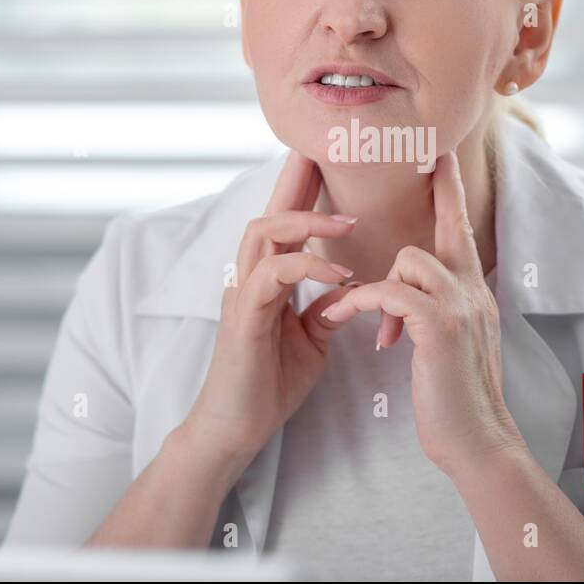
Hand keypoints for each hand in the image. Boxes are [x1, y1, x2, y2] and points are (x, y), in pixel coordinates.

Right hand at [187, 151, 361, 461]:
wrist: (236, 429)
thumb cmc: (268, 385)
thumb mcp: (310, 340)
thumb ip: (323, 308)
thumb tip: (347, 289)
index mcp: (267, 279)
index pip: (284, 223)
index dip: (302, 189)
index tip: (327, 158)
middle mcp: (250, 277)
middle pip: (268, 212)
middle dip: (296, 181)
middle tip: (326, 153)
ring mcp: (243, 294)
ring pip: (262, 232)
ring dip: (304, 220)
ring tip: (346, 220)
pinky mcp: (243, 317)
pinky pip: (271, 274)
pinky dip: (305, 265)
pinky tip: (339, 273)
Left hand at [318, 150, 525, 476]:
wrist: (477, 442)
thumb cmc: (454, 398)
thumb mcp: (449, 343)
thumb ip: (436, 310)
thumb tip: (411, 297)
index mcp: (473, 291)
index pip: (462, 228)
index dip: (451, 189)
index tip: (441, 153)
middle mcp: (473, 289)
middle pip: (439, 232)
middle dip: (413, 225)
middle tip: (390, 208)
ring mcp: (461, 304)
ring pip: (410, 258)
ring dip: (374, 285)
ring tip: (350, 315)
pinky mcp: (441, 324)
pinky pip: (390, 291)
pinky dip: (360, 303)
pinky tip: (341, 322)